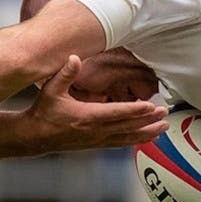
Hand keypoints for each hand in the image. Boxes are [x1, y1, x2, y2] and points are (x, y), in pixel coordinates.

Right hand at [20, 56, 167, 152]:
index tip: (151, 106)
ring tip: (163, 128)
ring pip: (127, 138)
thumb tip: (74, 57)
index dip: (135, 110)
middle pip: (127, 126)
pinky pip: (121, 143)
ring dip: (146, 133)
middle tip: (165, 115)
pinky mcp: (96, 144)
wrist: (35, 136)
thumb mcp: (51, 89)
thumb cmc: (44, 110)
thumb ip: (65, 74)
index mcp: (86, 116)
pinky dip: (136, 140)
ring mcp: (97, 139)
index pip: (116, 113)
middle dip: (147, 121)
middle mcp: (95, 130)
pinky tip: (146, 137)